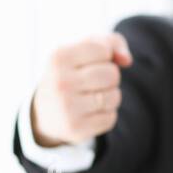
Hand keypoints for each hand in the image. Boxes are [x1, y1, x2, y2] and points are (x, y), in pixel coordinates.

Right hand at [30, 32, 131, 146]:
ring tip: (91, 96)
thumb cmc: (71, 73)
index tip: (90, 62)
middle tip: (93, 81)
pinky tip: (90, 112)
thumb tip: (127, 60)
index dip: (105, 56)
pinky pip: (111, 118)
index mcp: (58, 58)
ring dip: (110, 96)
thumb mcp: (83, 49)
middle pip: (112, 74)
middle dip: (110, 76)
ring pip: (114, 97)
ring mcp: (67, 108)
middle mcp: (60, 82)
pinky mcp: (77, 129)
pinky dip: (106, 114)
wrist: (45, 112)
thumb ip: (111, 43)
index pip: (103, 50)